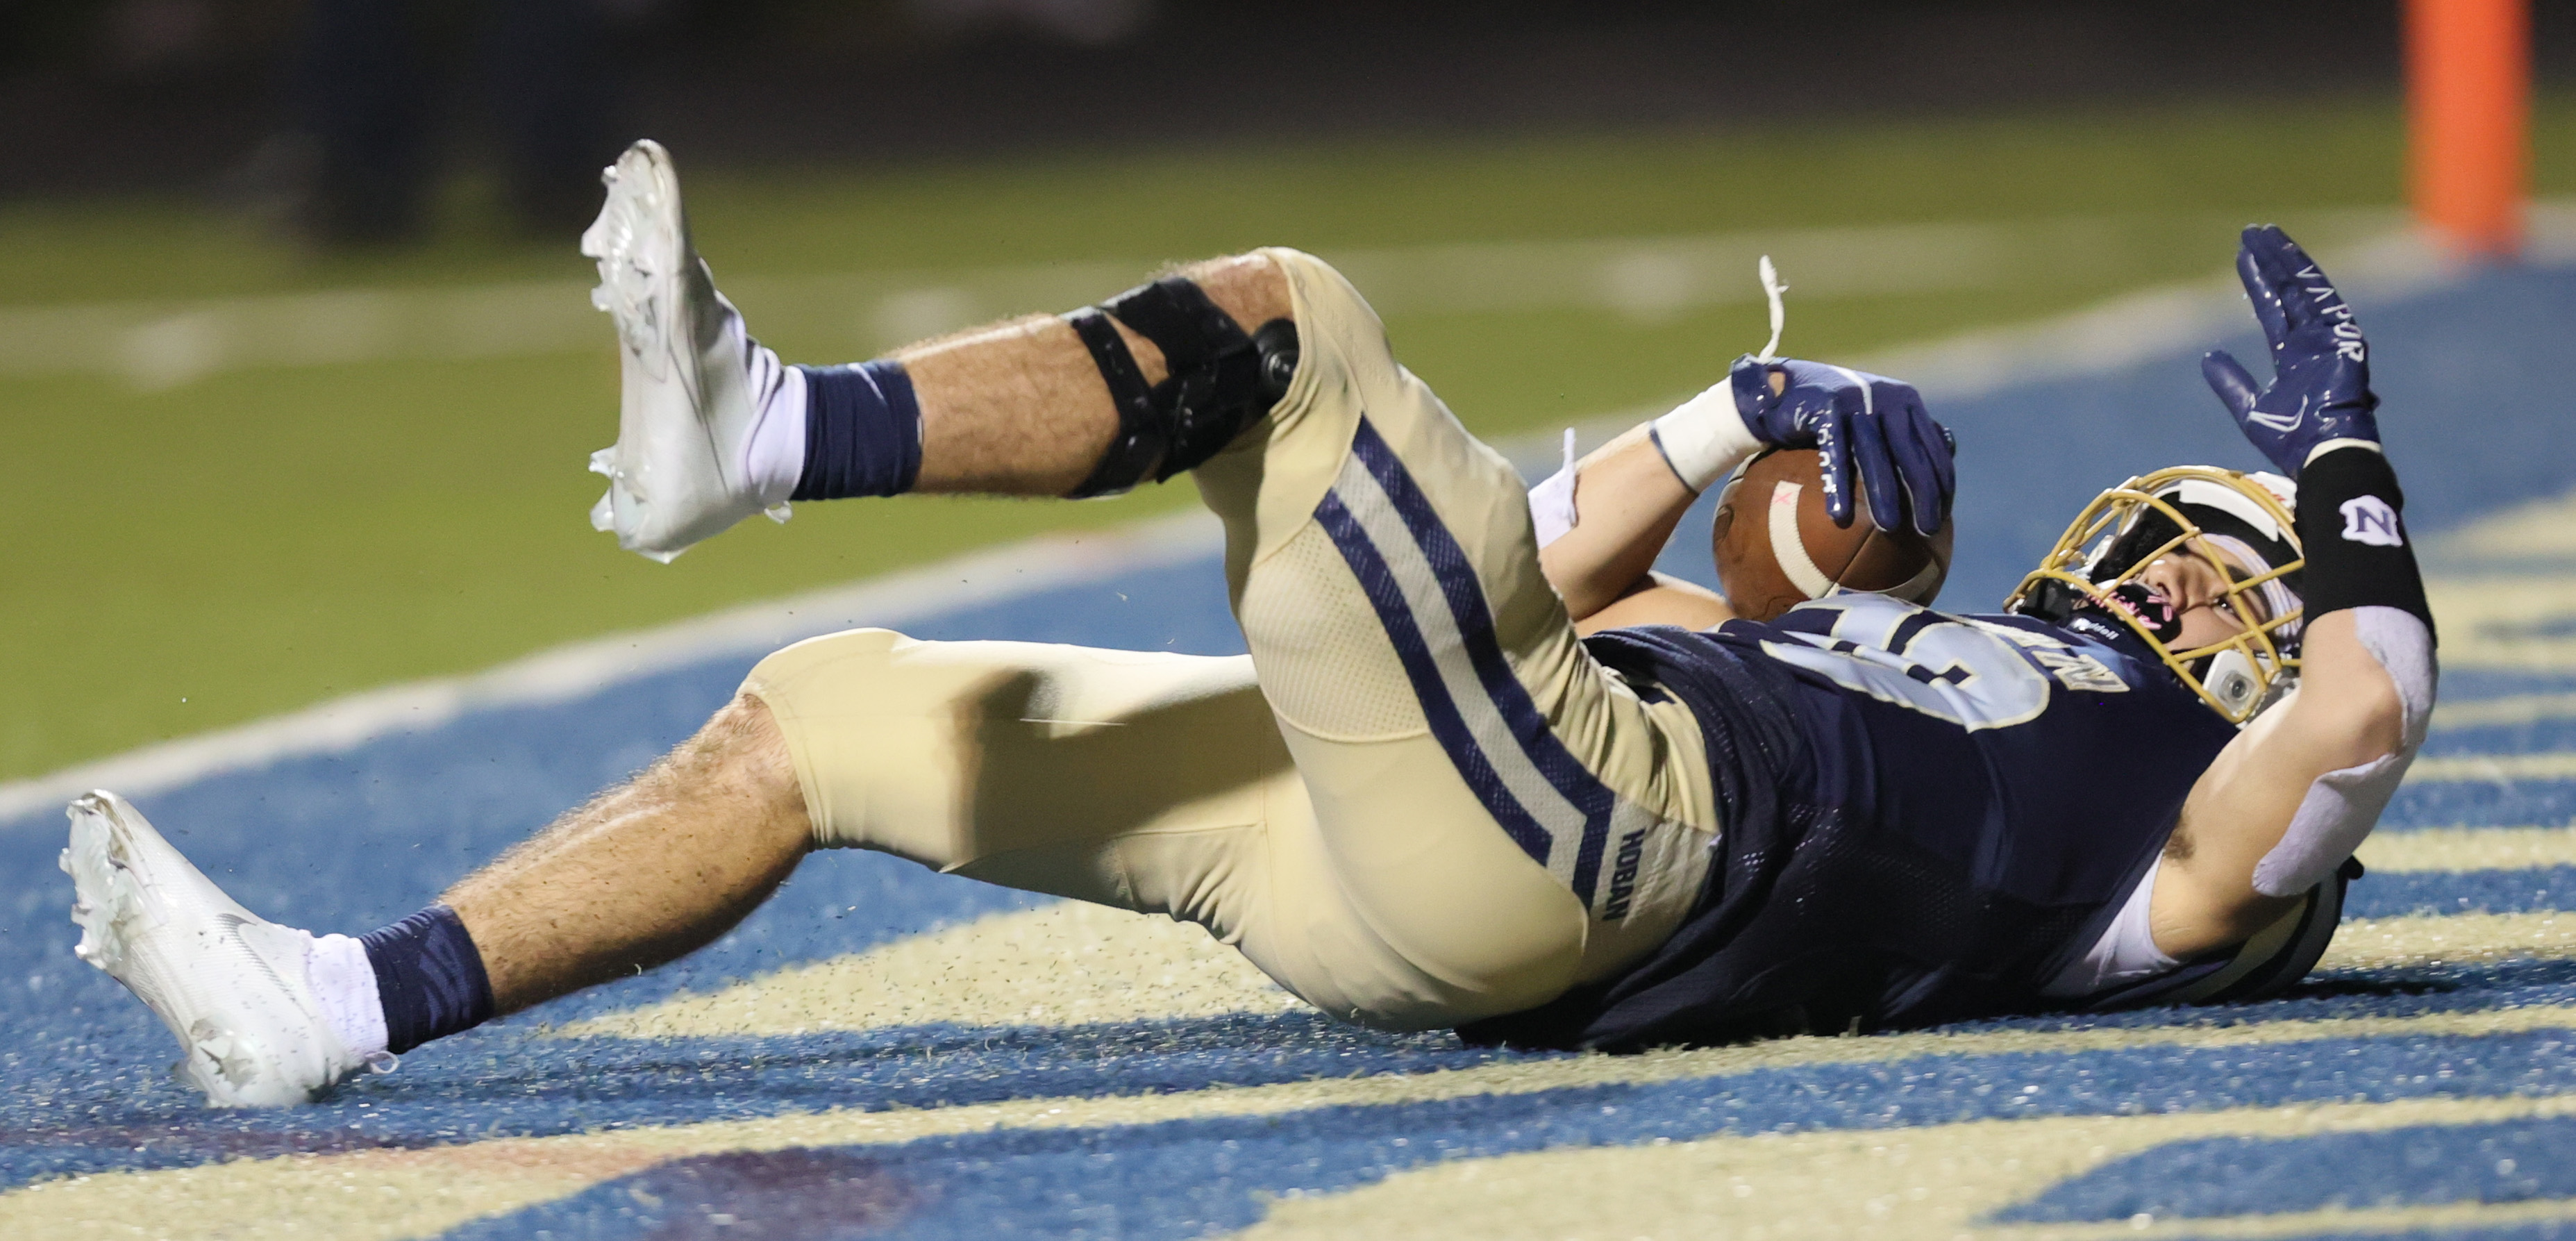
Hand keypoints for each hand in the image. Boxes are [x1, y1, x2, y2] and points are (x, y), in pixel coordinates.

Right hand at [1729, 355, 1953, 532]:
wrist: (1785, 387)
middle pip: (1911, 454)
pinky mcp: (1826, 407)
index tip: (1943, 517)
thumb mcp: (1877, 413)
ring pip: (1875, 456)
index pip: (1933, 448)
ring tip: (1888, 528)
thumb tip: (1949, 453)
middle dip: (1923, 495)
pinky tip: (1840, 515)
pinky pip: (1835, 453)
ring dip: (1883, 494)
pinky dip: (1838, 486)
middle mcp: (1887, 398)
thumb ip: (1909, 430)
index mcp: (1906, 402)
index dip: (1942, 484)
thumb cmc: (1835, 409)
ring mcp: (1857, 401)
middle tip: (1927, 531)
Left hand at [2201, 224, 2379, 477]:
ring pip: (2304, 287)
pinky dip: (2307, 276)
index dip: (2259, 281)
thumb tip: (2208, 357)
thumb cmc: (2290, 437)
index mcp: (2293, 355)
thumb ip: (2230, 381)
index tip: (2243, 256)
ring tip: (2264, 234)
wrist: (2320, 452)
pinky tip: (2291, 254)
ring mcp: (2329, 337)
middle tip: (2251, 233)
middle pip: (2288, 290)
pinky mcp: (2343, 338)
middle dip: (2270, 262)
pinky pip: (2324, 299)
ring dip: (2285, 259)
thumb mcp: (2249, 407)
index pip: (2273, 308)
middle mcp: (2312, 340)